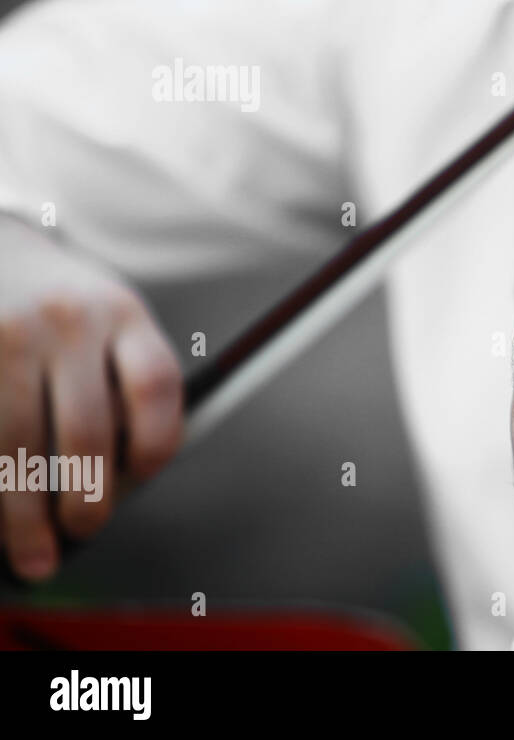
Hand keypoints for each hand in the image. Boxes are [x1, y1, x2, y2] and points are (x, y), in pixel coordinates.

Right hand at [0, 216, 182, 580]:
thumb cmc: (60, 303)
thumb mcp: (109, 315)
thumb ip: (126, 378)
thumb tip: (127, 478)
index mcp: (121, 310)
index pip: (156, 385)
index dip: (157, 443)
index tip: (142, 476)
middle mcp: (66, 319)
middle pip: (88, 432)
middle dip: (88, 500)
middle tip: (85, 529)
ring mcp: (6, 334)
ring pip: (18, 447)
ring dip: (25, 516)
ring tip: (35, 551)